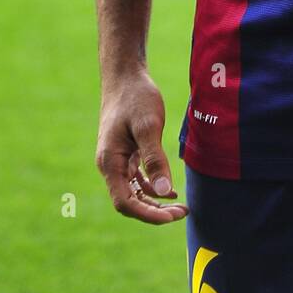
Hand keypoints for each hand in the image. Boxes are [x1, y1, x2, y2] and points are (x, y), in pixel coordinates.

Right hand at [96, 69, 187, 223]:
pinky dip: (151, 187)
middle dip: (154, 212)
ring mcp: (116, 160)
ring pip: (133, 192)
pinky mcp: (124, 152)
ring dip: (154, 202)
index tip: (172, 217)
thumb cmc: (136, 97)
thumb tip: (165, 191)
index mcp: (109, 162)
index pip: (125, 203)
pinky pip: (136, 179)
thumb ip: (154, 159)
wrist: (125, 75)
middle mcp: (109, 165)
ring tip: (180, 205)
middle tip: (183, 212)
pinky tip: (169, 190)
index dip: (148, 215)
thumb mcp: (148, 126)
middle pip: (129, 201)